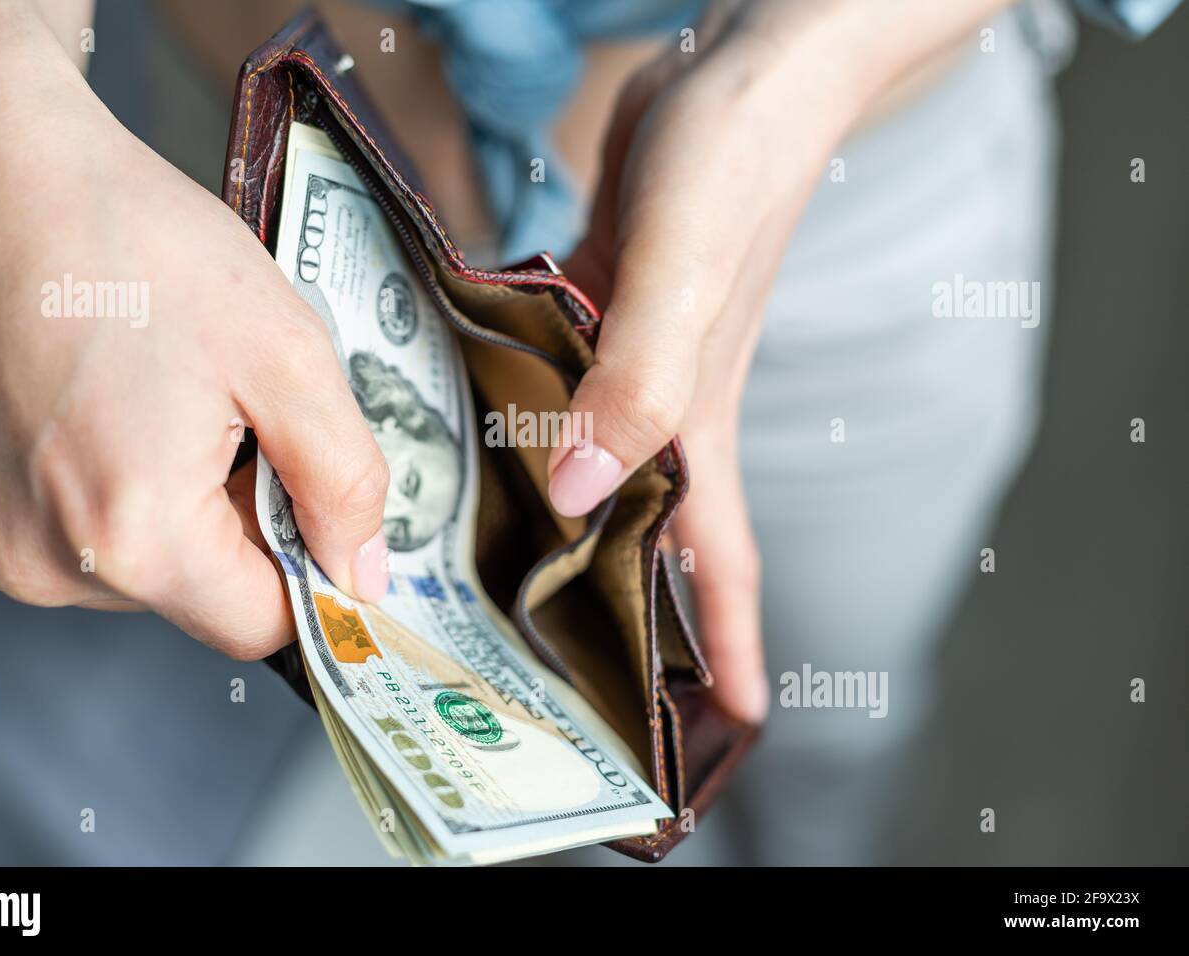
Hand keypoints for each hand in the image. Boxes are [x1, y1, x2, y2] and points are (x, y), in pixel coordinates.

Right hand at [0, 7, 388, 659]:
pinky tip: (83, 413)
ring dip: (155, 510)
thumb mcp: (286, 353)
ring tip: (145, 404)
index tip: (309, 509)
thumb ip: (344, 480)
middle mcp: (40, 560)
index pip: (257, 625)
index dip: (303, 571)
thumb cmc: (134, 243)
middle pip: (188, 595)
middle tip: (222, 418)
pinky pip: (46, 540)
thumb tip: (363, 576)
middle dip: (230, 525)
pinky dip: (82, 494)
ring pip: (120, 571)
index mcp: (136, 532)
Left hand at [548, 2, 860, 722]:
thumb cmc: (737, 165)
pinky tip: (472, 426)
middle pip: (648, 530)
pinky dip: (524, 418)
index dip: (729, 643)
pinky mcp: (601, 306)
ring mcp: (631, 358)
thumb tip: (574, 492)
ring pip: (592, 464)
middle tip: (568, 667)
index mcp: (697, 422)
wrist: (743, 71)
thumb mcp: (682, 277)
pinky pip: (558, 385)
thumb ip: (635, 385)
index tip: (729, 720)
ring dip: (563, 518)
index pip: (722, 559)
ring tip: (500, 568)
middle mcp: (665, 404)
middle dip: (629, 605)